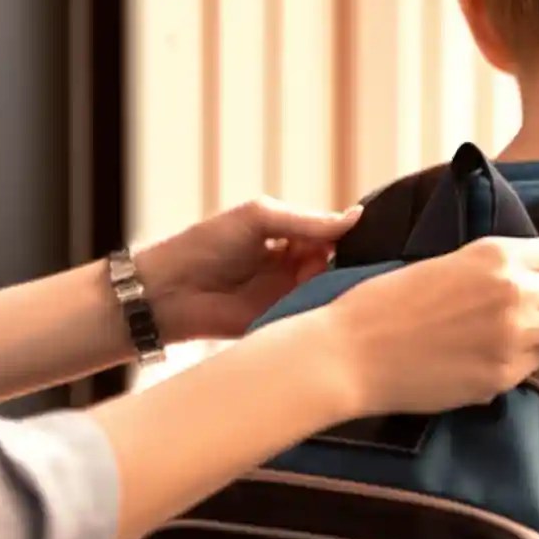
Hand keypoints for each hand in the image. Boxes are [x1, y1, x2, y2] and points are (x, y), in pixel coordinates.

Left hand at [135, 198, 362, 342]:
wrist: (170, 291)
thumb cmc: (207, 244)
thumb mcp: (260, 218)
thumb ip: (307, 221)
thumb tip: (356, 217)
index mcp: (287, 235)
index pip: (330, 233)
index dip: (347, 235)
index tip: (369, 237)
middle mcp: (292, 265)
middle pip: (334, 263)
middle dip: (346, 262)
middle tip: (347, 263)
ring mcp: (288, 295)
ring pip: (327, 290)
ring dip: (334, 286)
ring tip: (331, 282)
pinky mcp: (281, 321)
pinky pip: (310, 316)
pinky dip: (321, 312)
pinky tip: (331, 306)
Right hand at [320, 236, 538, 416]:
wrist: (350, 353)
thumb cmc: (383, 304)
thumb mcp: (444, 263)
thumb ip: (491, 268)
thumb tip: (529, 279)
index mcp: (495, 254)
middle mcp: (514, 292)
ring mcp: (514, 338)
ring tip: (529, 336)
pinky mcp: (504, 377)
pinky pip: (538, 366)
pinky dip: (521, 363)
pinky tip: (487, 359)